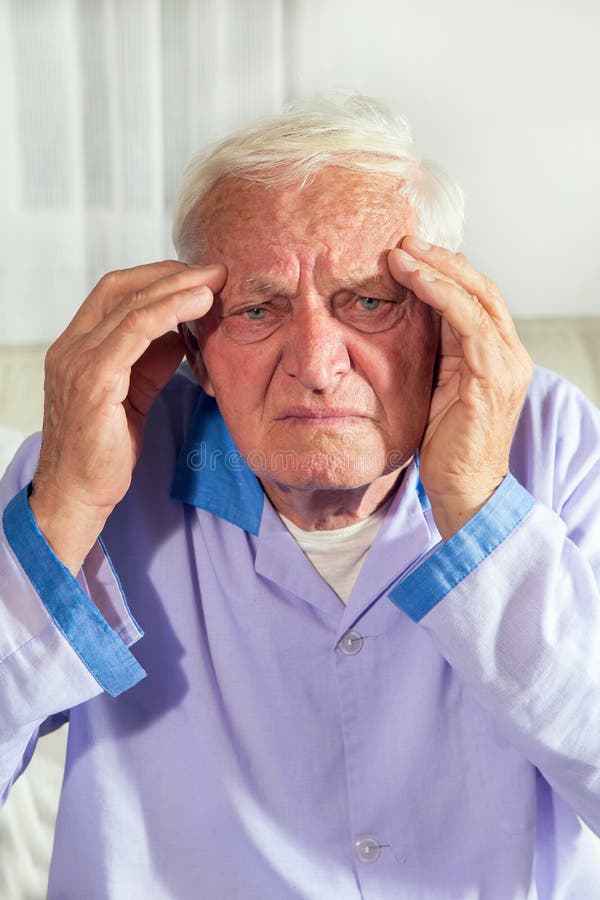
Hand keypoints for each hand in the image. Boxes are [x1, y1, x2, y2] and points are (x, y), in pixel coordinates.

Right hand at [30, 260, 226, 572]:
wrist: (79, 493)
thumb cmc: (105, 449)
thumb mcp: (134, 393)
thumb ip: (152, 360)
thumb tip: (184, 332)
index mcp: (77, 346)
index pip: (115, 291)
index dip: (158, 276)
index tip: (199, 276)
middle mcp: (71, 347)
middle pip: (122, 288)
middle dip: (171, 273)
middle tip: (215, 270)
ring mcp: (78, 363)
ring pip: (129, 305)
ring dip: (176, 287)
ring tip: (214, 282)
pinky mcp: (93, 383)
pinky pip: (132, 333)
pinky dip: (167, 312)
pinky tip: (196, 306)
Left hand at [388, 237, 531, 539]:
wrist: (462, 490)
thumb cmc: (446, 444)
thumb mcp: (440, 385)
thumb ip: (438, 350)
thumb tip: (413, 313)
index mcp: (498, 355)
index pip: (477, 297)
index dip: (445, 270)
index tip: (408, 252)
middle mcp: (510, 354)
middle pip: (481, 287)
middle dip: (441, 259)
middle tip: (402, 241)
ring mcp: (505, 365)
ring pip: (476, 297)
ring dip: (436, 270)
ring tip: (401, 253)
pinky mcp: (491, 379)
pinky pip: (468, 323)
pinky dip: (441, 295)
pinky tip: (414, 280)